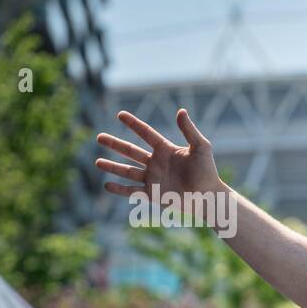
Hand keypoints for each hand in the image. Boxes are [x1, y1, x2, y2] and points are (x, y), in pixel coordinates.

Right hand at [96, 108, 223, 204]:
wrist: (209, 196)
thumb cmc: (208, 171)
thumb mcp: (201, 148)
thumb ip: (189, 130)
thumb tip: (180, 111)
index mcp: (166, 150)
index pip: (146, 134)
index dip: (133, 124)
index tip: (120, 114)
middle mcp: (156, 163)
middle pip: (131, 151)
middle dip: (115, 144)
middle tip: (99, 137)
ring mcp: (153, 179)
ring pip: (128, 171)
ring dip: (112, 167)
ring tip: (97, 162)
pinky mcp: (153, 194)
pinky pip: (132, 191)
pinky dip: (119, 189)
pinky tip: (106, 186)